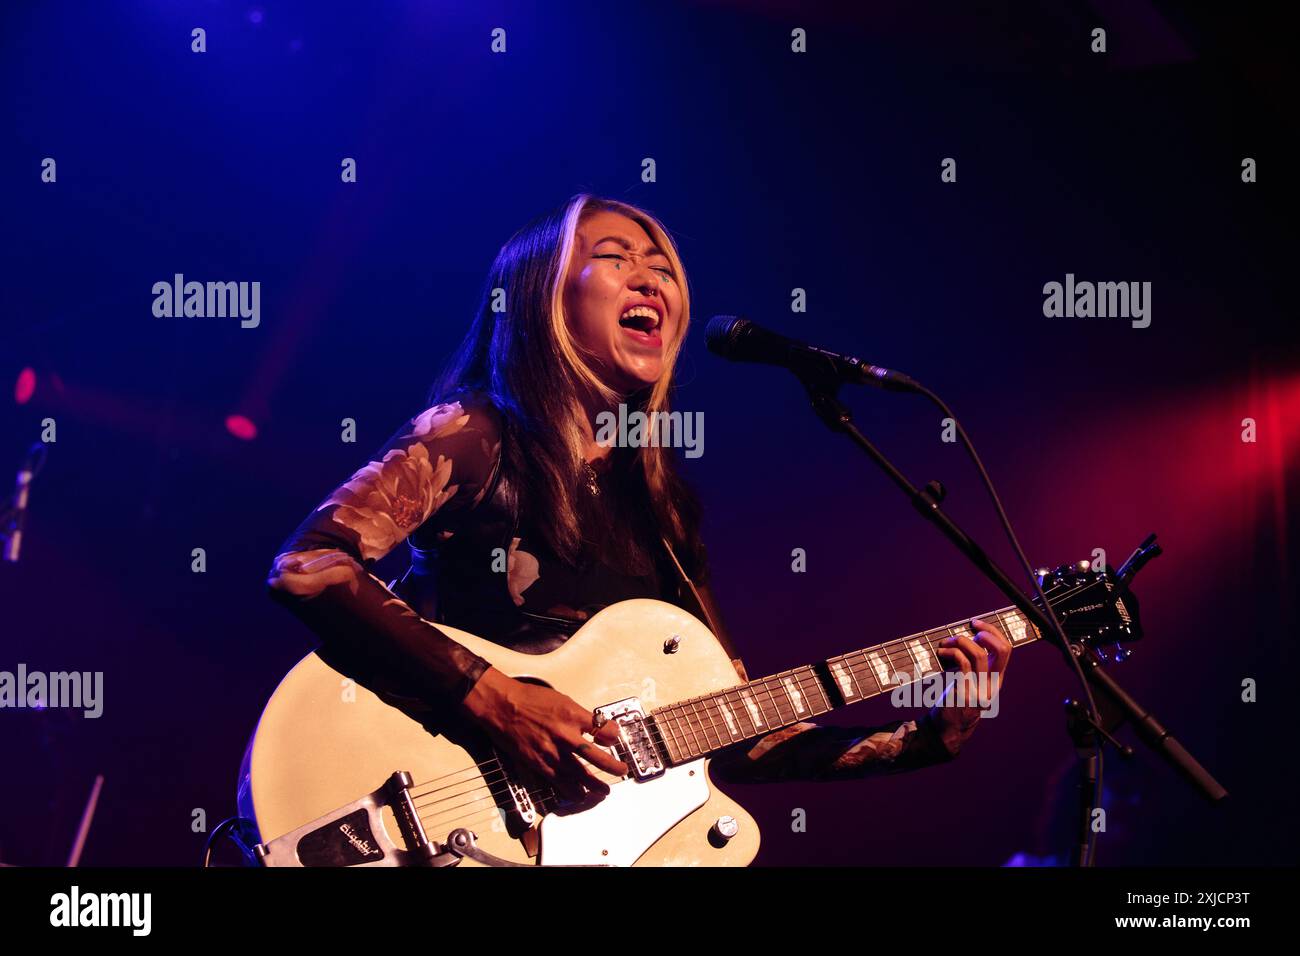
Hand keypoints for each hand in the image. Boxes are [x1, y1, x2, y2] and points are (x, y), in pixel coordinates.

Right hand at [460, 667, 628, 800]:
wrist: (502, 706)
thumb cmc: (528, 699)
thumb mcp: (561, 699)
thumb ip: (579, 715)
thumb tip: (593, 727)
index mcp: (573, 715)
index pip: (604, 729)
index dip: (613, 736)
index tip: (614, 740)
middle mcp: (565, 734)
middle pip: (597, 756)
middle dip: (612, 766)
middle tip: (621, 770)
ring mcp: (552, 751)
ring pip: (580, 774)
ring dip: (594, 785)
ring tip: (603, 791)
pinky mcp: (539, 763)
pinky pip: (559, 781)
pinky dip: (571, 790)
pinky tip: (578, 794)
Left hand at [931, 618, 1011, 753]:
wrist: (946, 729)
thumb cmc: (955, 702)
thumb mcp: (970, 682)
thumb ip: (974, 665)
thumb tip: (967, 638)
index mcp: (996, 679)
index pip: (1006, 650)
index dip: (993, 631)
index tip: (976, 624)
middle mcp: (992, 684)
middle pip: (1003, 650)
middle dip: (987, 631)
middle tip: (970, 628)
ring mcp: (980, 688)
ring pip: (979, 653)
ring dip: (961, 640)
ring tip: (947, 642)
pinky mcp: (965, 691)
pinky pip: (962, 662)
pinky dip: (951, 651)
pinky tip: (941, 651)